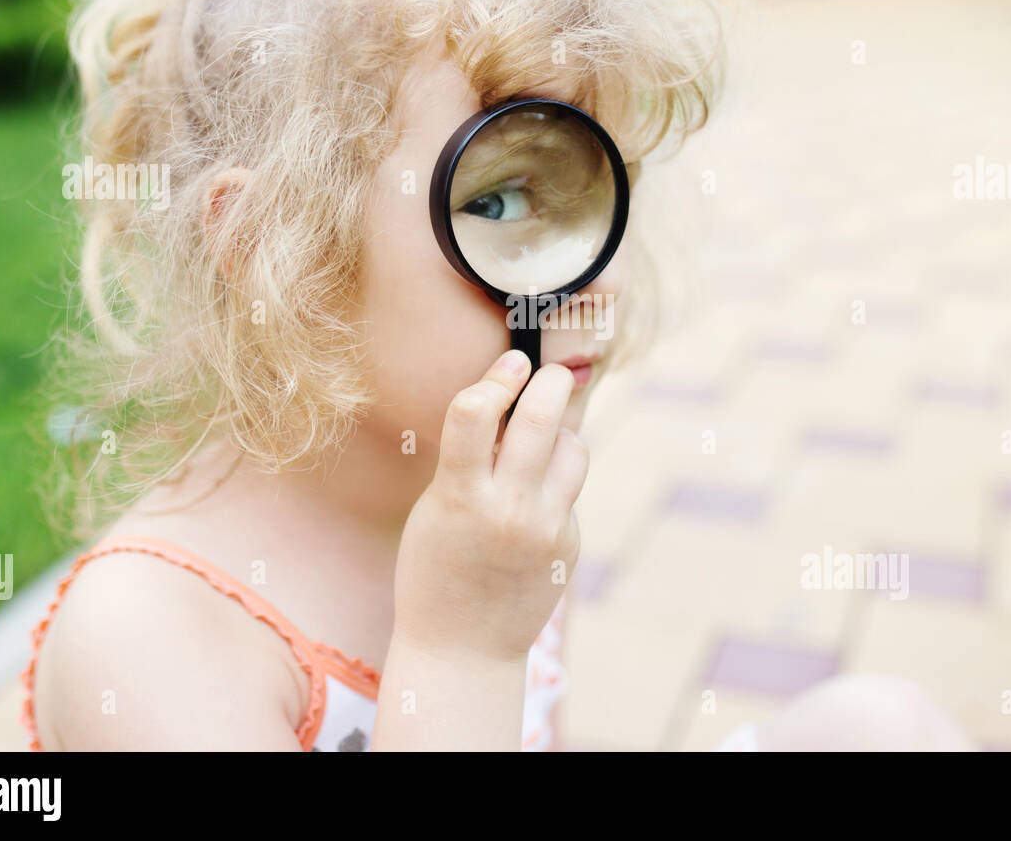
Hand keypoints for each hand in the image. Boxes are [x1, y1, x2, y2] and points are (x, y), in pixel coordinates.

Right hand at [391, 349, 585, 663]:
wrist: (462, 650)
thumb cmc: (436, 568)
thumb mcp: (436, 508)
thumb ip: (471, 460)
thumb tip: (511, 400)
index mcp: (460, 496)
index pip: (474, 412)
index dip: (495, 376)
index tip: (511, 361)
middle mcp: (509, 509)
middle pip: (543, 418)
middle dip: (550, 382)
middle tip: (547, 373)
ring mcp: (545, 528)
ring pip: (574, 450)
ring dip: (561, 433)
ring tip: (541, 440)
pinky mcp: (567, 544)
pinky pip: (569, 492)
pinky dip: (554, 484)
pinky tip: (530, 507)